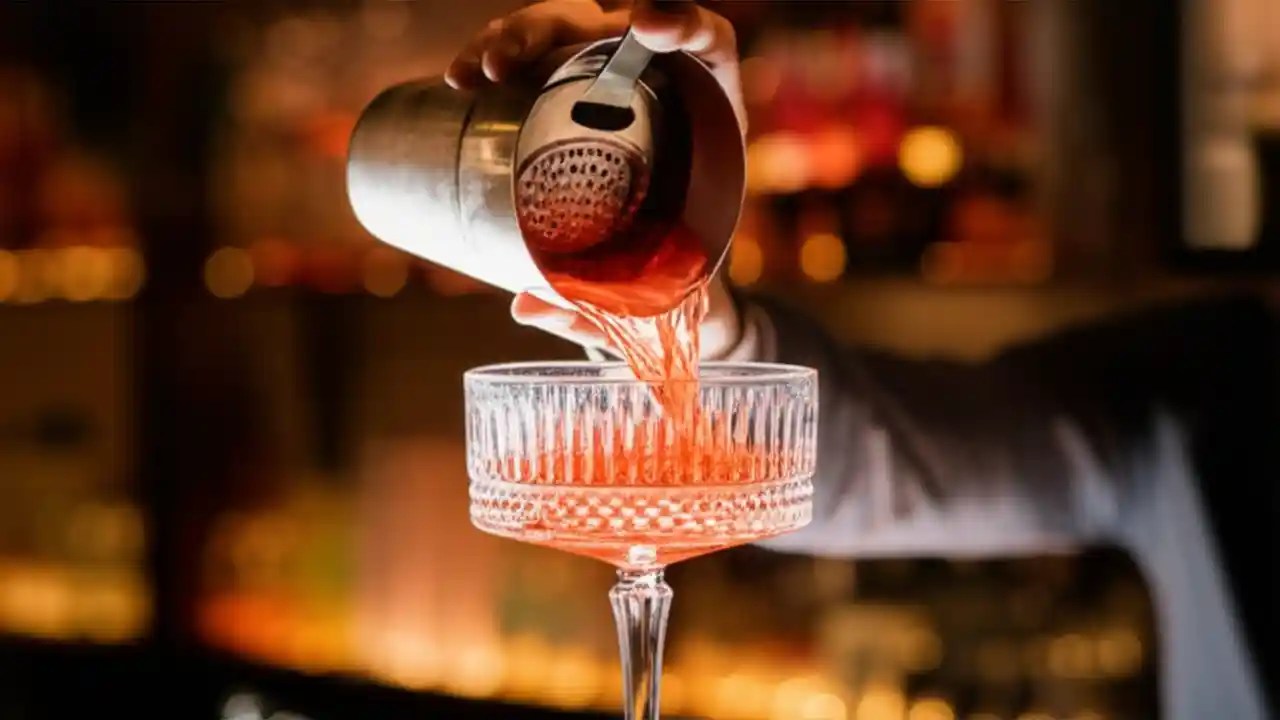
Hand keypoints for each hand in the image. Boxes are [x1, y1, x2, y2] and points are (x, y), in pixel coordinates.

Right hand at [446, 0, 748, 358]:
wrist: (668, 281)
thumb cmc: (672, 283)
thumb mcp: (650, 301)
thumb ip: (602, 310)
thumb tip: (523, 304)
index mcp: (708, 117)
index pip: (706, 42)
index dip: (683, 22)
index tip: (646, 26)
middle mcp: (658, 85)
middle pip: (607, 27)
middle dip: (550, 29)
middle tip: (505, 65)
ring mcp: (611, 83)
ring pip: (562, 30)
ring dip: (511, 36)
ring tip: (473, 72)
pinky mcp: (571, 92)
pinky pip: (535, 56)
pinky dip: (494, 54)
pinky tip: (462, 76)